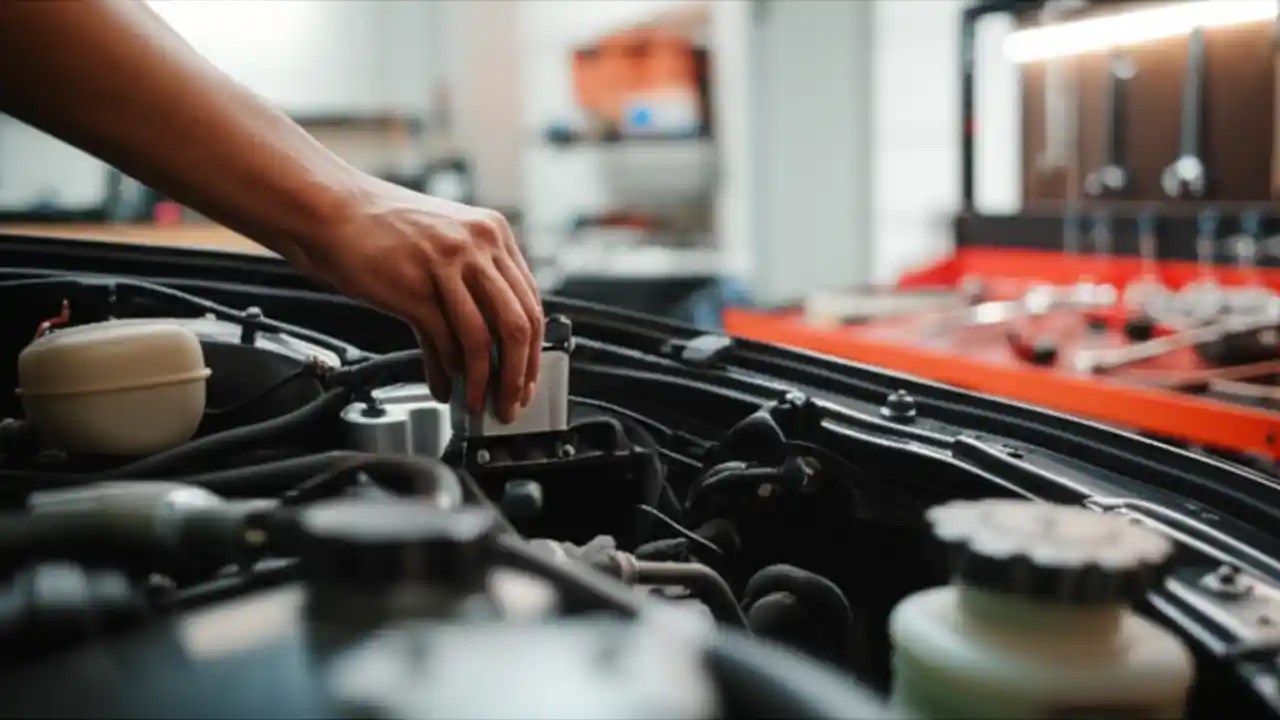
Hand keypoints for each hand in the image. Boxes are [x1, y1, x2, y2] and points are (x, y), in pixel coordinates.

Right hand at [294, 176, 542, 421]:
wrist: (330, 209)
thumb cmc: (383, 230)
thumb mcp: (445, 243)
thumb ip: (473, 283)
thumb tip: (492, 343)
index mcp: (493, 232)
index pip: (531, 302)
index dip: (534, 350)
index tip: (528, 379)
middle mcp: (477, 244)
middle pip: (518, 324)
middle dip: (518, 374)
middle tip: (511, 404)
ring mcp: (446, 264)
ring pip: (484, 338)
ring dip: (484, 382)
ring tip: (478, 404)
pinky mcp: (414, 287)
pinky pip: (442, 340)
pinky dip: (446, 372)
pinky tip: (443, 388)